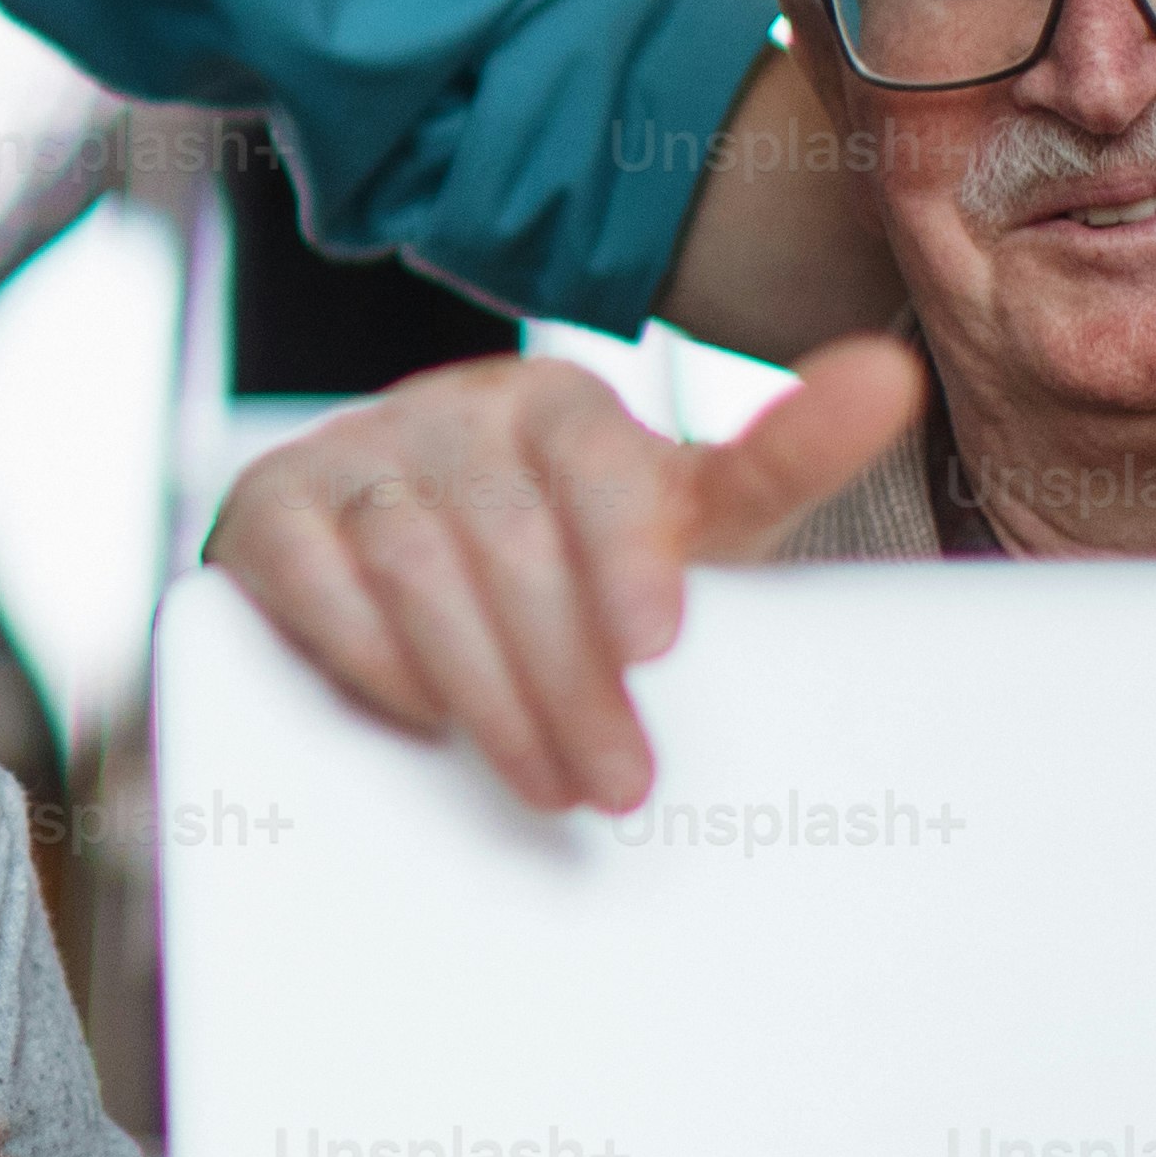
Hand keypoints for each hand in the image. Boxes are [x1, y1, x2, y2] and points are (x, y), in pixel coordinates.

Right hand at [200, 335, 926, 813]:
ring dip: (483, 687)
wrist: (400, 577)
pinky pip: (306, 574)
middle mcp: (450, 410)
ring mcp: (353, 452)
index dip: (625, 552)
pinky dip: (365, 650)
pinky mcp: (268, 508)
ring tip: (546, 783)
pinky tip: (423, 717)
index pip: (595, 462)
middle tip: (618, 784)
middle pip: (507, 535)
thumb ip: (778, 460)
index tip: (659, 647)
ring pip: (411, 558)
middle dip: (567, 675)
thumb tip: (887, 372)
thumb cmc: (573, 565)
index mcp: (559, 404)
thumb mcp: (678, 525)